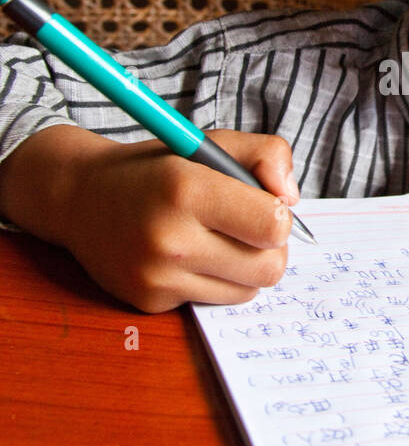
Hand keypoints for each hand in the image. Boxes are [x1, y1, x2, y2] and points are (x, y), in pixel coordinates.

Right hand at [57, 127, 297, 311]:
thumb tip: (291, 200)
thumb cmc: (157, 169)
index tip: (263, 205)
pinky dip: (213, 282)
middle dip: (269, 248)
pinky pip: (214, 301)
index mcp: (186, 188)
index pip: (273, 225)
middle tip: (248, 228)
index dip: (278, 216)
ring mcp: (157, 275)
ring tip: (217, 240)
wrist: (81, 199)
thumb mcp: (211, 143)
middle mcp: (169, 237)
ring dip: (244, 268)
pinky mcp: (150, 301)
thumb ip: (267, 154)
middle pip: (269, 268)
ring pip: (247, 291)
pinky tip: (187, 257)